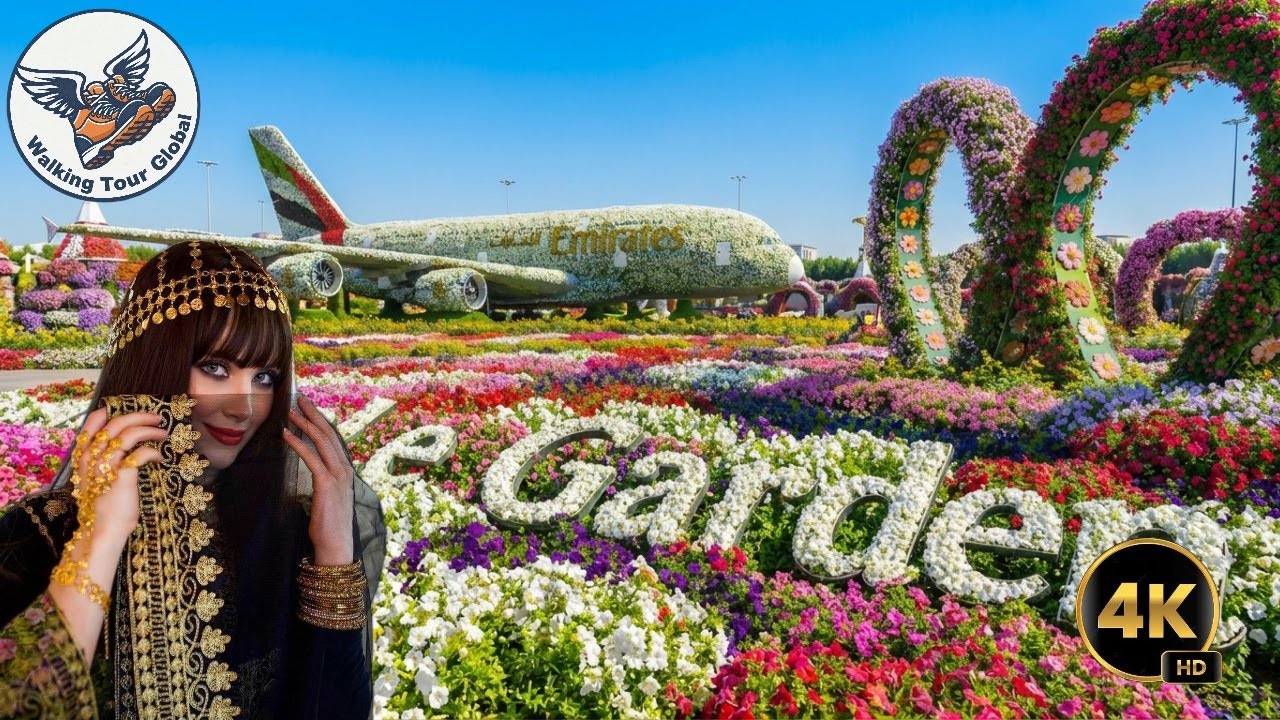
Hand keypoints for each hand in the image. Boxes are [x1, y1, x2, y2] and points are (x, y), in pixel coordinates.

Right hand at [72, 408, 167, 542]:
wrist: (102, 530)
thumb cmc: (103, 506)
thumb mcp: (96, 480)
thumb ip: (102, 462)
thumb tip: (120, 447)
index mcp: (83, 457)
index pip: (91, 424)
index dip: (108, 413)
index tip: (127, 410)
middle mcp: (92, 458)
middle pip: (115, 423)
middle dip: (139, 416)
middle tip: (156, 418)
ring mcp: (106, 465)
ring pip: (129, 434)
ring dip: (150, 430)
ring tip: (163, 434)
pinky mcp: (122, 475)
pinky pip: (140, 453)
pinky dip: (153, 451)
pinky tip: (159, 458)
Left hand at [283, 394, 354, 564]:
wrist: (336, 545)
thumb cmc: (329, 526)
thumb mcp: (328, 498)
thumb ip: (324, 482)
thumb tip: (313, 473)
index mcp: (346, 472)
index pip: (334, 440)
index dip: (322, 422)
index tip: (310, 408)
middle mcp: (345, 470)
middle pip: (329, 434)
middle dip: (314, 415)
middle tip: (301, 398)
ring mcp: (338, 476)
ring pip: (322, 442)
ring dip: (305, 424)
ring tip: (291, 411)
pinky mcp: (326, 484)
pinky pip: (311, 457)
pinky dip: (298, 443)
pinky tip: (286, 434)